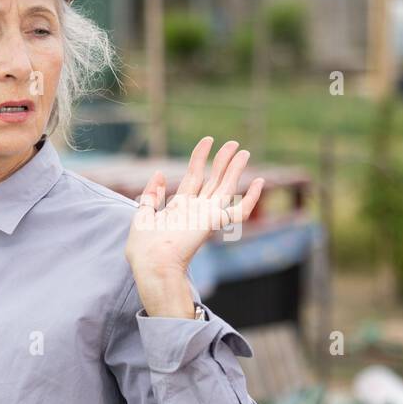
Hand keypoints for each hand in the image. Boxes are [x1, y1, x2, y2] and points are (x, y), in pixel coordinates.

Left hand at [124, 136, 263, 280]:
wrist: (151, 262)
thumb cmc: (144, 246)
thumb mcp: (143, 213)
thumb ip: (151, 194)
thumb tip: (160, 173)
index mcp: (180, 208)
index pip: (194, 177)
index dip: (200, 158)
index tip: (207, 140)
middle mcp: (196, 210)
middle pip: (213, 180)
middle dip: (223, 161)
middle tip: (234, 143)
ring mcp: (207, 216)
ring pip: (226, 188)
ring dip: (235, 169)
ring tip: (243, 151)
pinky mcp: (215, 222)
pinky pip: (239, 211)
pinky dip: (251, 199)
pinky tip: (259, 182)